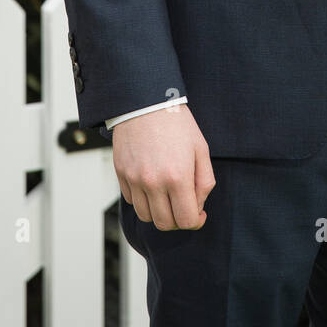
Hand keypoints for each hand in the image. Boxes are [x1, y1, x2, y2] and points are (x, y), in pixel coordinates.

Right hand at [113, 103, 214, 230]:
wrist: (146, 102)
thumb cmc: (176, 123)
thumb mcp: (201, 149)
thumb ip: (204, 182)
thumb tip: (198, 206)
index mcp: (178, 177)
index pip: (186, 220)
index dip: (196, 221)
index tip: (199, 213)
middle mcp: (153, 182)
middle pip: (165, 224)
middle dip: (178, 219)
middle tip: (183, 205)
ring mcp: (134, 180)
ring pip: (146, 216)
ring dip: (159, 212)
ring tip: (167, 194)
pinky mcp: (121, 174)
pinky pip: (132, 201)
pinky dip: (143, 199)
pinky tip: (152, 182)